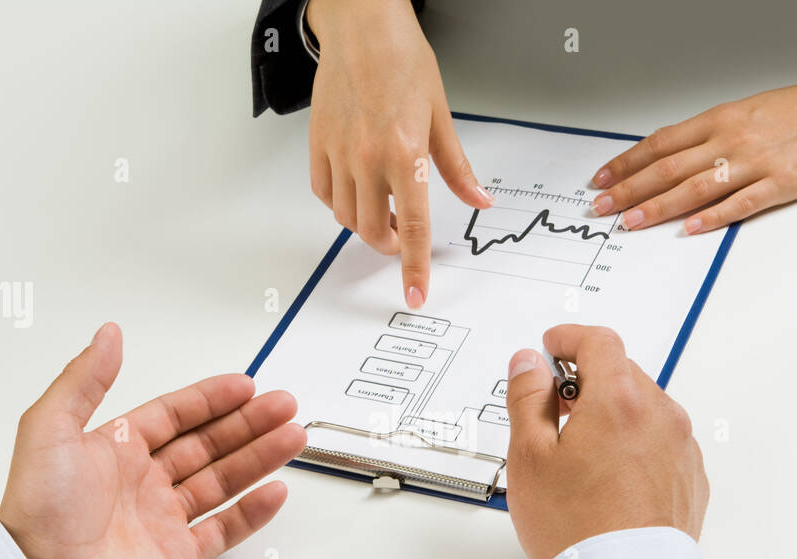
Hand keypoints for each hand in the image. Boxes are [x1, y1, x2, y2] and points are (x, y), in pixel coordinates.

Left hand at [0, 323, 306, 558]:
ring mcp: (164, 520)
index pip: (176, 415)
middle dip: (249, 424)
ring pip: (223, 482)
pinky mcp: (178, 557)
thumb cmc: (40, 508)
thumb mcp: (50, 428)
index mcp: (116, 449)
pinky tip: (275, 490)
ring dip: (259, 458)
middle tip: (284, 406)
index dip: (212, 399)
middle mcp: (144, 482)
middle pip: (209, 444)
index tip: (246, 385)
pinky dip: (253, 512)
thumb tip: (108, 334)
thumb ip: (84, 379)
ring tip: (293, 438)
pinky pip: (225, 530)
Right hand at [306, 0, 492, 307]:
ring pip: (345, 217)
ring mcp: (339, 153)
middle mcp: (369, 159)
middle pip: (372, 231)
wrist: (362, 26)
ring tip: (381, 209)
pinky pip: (324, 192)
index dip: (414, 268)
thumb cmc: (403, 60)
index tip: (414, 294)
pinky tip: (355, 190)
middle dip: (389, 245)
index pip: (413, 228)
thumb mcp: (441, 116)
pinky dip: (338, 202)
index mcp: (406, 155)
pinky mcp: (317, 144)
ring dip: (364, 225)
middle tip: (402, 236)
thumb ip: (457, 167)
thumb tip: (479, 199)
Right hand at [503, 326, 708, 558]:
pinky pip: (662, 444)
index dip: (569, 338)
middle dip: (588, 381)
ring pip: (645, 410)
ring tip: (581, 453)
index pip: (598, 342)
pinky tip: (609, 479)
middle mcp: (661, 415)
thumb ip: (527, 398)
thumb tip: (529, 364)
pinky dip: (636, 446)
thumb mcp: (528, 456)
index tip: (552, 347)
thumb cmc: (576, 527)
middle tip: (555, 406)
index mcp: (619, 400)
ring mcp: (682, 448)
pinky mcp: (691, 480)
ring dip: (614, 414)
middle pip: (623, 374)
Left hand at [588, 68, 796, 234]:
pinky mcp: (782, 184)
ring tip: (631, 223)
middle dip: (629, 189)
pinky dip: (712, 218)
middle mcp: (732, 139)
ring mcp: (756, 162)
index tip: (601, 178)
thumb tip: (671, 156)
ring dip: (658, 207)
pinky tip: (688, 229)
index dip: (626, 162)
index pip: (660, 143)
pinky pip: (740, 204)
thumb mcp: (748, 111)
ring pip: (695, 187)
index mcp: (721, 119)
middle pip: (668, 168)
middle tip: (601, 208)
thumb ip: (711, 135)